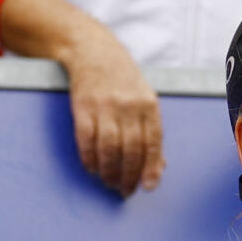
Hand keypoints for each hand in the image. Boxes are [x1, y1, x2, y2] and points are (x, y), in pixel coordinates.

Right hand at [0, 0, 164, 195]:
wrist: (92, 49)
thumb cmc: (121, 79)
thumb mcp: (143, 98)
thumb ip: (150, 131)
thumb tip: (159, 166)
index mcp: (148, 104)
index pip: (152, 143)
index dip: (150, 168)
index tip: (147, 187)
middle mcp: (129, 105)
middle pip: (131, 150)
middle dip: (128, 176)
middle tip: (124, 191)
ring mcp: (105, 106)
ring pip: (109, 149)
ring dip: (109, 172)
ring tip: (109, 182)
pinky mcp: (83, 107)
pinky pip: (87, 140)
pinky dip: (89, 159)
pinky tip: (92, 168)